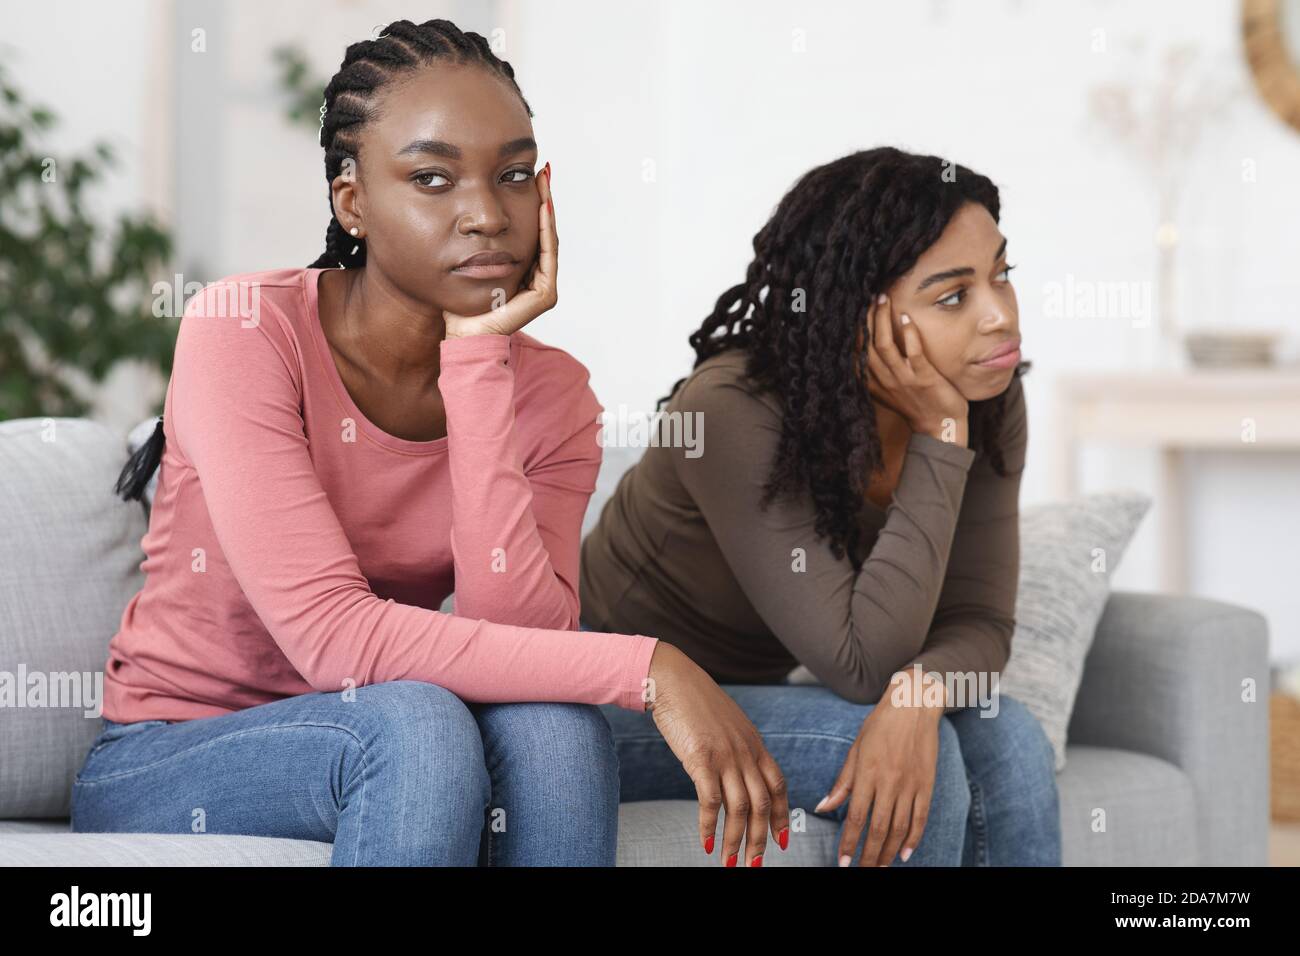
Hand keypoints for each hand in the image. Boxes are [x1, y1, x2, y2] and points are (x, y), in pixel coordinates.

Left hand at [442, 163, 556, 337]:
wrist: (462, 332)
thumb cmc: (460, 303)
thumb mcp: (467, 261)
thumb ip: (477, 243)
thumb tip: (469, 215)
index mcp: (523, 272)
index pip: (533, 232)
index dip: (535, 204)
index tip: (531, 176)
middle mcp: (536, 278)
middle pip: (544, 231)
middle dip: (545, 201)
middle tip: (544, 171)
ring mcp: (543, 287)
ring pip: (549, 239)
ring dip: (548, 210)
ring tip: (545, 182)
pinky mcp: (544, 295)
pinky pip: (547, 256)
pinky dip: (546, 231)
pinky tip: (542, 208)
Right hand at [645, 643, 790, 865]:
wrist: (673, 680)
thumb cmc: (695, 702)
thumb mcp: (727, 725)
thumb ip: (737, 748)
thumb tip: (738, 771)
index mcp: (754, 744)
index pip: (778, 785)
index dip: (782, 815)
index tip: (782, 840)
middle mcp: (745, 752)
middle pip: (762, 804)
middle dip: (761, 839)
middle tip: (755, 864)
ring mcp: (725, 756)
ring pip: (740, 809)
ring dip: (736, 840)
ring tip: (730, 862)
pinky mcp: (701, 759)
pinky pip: (710, 801)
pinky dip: (709, 826)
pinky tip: (705, 843)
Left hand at [816, 669, 945, 865]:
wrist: (914, 705)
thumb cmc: (880, 725)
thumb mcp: (855, 749)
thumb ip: (842, 782)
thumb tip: (823, 807)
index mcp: (867, 772)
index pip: (855, 817)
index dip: (848, 843)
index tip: (842, 861)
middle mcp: (890, 782)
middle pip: (878, 829)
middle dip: (868, 855)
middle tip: (860, 870)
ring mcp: (911, 785)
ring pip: (900, 829)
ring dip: (888, 853)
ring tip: (879, 867)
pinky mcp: (927, 785)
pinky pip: (921, 819)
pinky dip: (913, 839)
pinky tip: (905, 854)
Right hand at [854, 293, 968, 445]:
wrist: (940, 428)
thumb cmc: (917, 406)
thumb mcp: (890, 392)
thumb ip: (877, 374)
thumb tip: (868, 352)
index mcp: (874, 383)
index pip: (856, 352)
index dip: (853, 330)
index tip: (854, 310)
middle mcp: (885, 380)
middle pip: (867, 345)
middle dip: (866, 319)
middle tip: (869, 297)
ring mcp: (904, 379)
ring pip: (885, 345)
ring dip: (882, 320)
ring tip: (883, 300)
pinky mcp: (924, 378)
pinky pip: (913, 353)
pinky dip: (909, 334)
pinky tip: (907, 318)